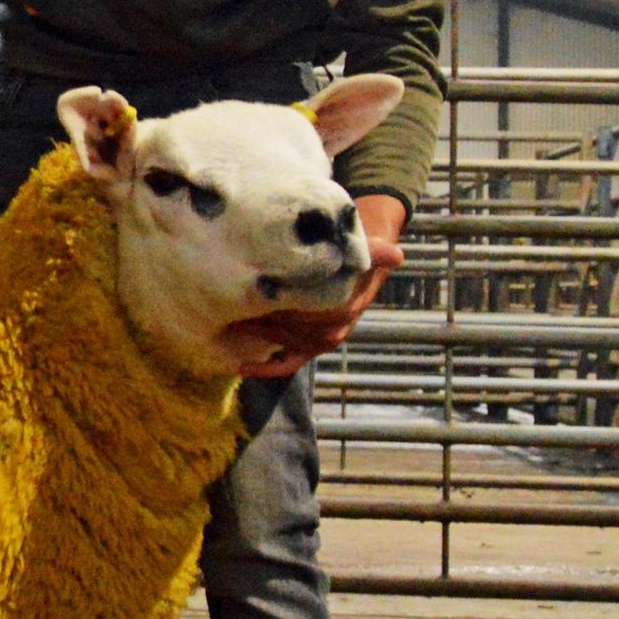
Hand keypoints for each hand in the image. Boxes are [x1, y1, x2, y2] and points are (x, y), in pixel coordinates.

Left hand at [234, 195, 405, 379]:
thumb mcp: (367, 249)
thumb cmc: (357, 253)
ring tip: (221, 324)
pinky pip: (287, 364)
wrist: (365, 265)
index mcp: (344, 305)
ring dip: (253, 335)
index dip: (277, 299)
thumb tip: (397, 255)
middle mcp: (333, 327)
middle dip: (255, 314)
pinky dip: (265, 368)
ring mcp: (321, 341)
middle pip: (286, 323)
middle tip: (222, 303)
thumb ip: (376, 251)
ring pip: (282, 341)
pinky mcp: (310, 348)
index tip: (248, 290)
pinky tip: (240, 367)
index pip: (306, 306)